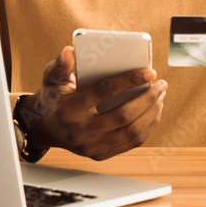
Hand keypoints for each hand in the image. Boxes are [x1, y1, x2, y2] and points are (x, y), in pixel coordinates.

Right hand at [18, 46, 167, 160]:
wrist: (44, 127)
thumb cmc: (53, 97)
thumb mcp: (51, 77)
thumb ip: (62, 64)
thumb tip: (71, 51)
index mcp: (69, 109)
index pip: (105, 92)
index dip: (130, 80)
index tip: (149, 71)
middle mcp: (80, 132)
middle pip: (124, 115)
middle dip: (148, 98)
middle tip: (161, 84)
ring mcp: (91, 147)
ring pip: (132, 131)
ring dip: (152, 112)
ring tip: (160, 95)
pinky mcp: (100, 155)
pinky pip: (131, 142)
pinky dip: (147, 126)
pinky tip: (154, 111)